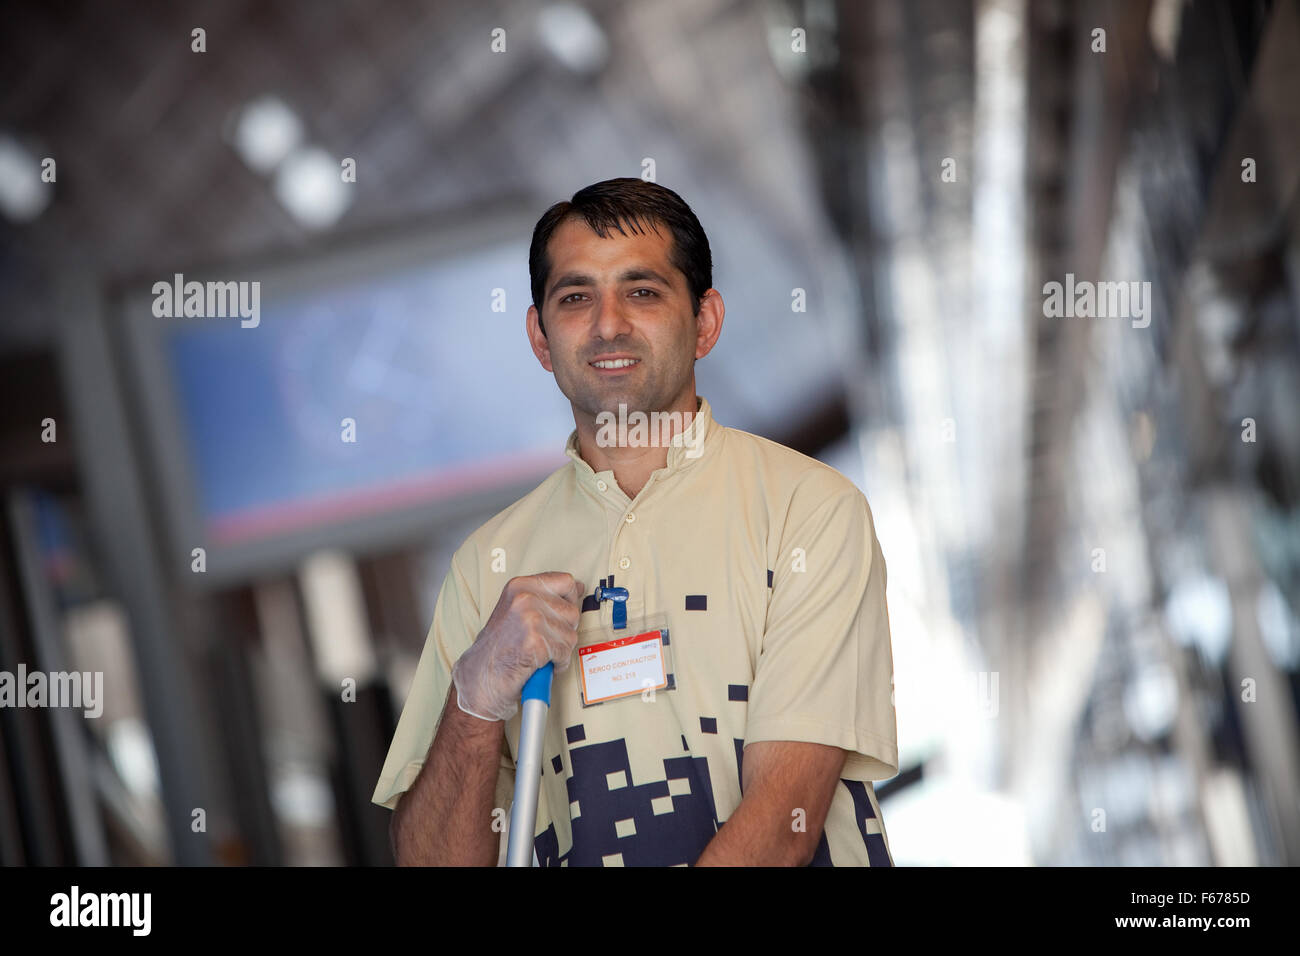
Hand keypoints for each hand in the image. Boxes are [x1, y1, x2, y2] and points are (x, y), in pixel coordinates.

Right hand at [451, 572, 585, 721]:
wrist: (480, 677)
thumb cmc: (499, 648)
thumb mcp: (517, 610)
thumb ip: (545, 598)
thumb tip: (577, 588)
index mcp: (520, 586)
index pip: (565, 581)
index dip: (569, 600)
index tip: (562, 612)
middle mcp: (525, 597)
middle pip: (572, 611)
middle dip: (563, 631)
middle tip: (542, 640)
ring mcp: (530, 619)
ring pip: (571, 634)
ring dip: (560, 649)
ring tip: (539, 652)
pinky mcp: (536, 642)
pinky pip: (564, 652)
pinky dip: (557, 663)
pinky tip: (539, 663)